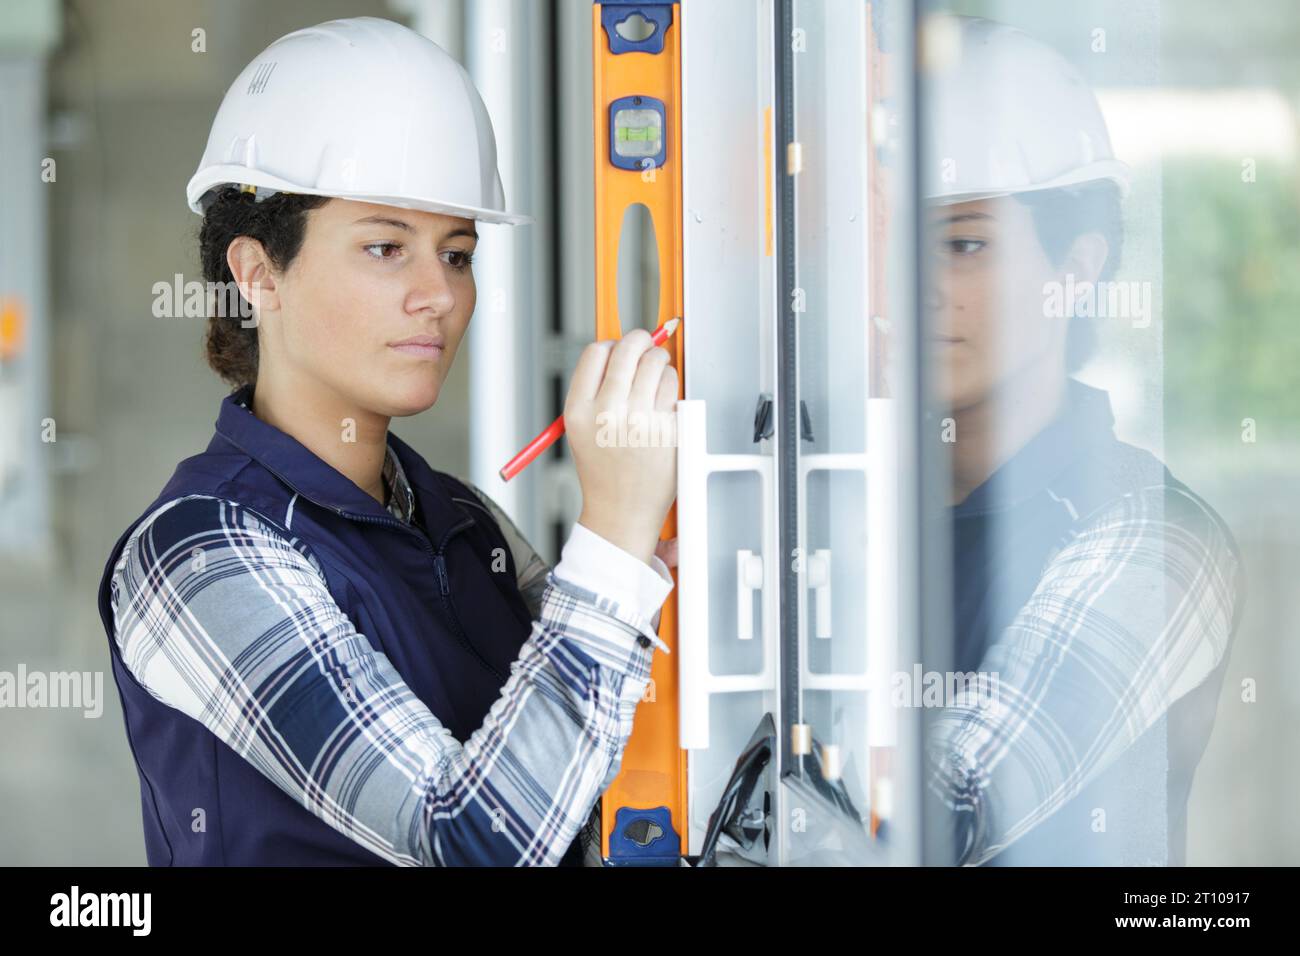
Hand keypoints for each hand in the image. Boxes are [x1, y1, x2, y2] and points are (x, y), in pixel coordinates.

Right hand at [565, 328, 677, 565]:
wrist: (622, 511)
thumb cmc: (603, 469)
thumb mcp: (580, 428)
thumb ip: (594, 389)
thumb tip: (620, 347)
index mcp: (580, 410)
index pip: (597, 352)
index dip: (612, 345)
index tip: (621, 348)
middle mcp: (608, 412)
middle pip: (629, 349)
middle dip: (642, 340)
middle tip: (647, 346)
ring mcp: (640, 421)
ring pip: (657, 364)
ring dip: (660, 364)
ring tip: (654, 382)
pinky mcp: (667, 429)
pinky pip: (674, 389)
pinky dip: (671, 390)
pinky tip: (661, 407)